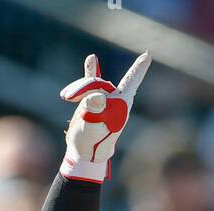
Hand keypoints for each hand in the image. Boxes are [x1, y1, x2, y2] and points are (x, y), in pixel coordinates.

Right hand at [59, 51, 150, 183]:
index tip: (147, 55)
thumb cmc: (91, 142)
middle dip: (81, 87)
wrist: (84, 152)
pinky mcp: (94, 98)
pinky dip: (91, 70)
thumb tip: (99, 96)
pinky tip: (91, 59)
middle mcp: (115, 100)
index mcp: (120, 105)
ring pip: (90, 83)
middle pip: (99, 82)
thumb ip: (94, 110)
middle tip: (66, 97)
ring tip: (66, 98)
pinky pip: (93, 79)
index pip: (130, 82)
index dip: (138, 69)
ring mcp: (105, 98)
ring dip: (77, 89)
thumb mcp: (91, 127)